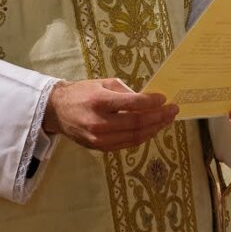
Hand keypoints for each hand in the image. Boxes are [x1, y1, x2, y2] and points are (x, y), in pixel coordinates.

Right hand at [43, 78, 178, 151]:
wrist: (57, 111)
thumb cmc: (81, 93)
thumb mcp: (102, 83)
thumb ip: (124, 91)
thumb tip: (147, 100)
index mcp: (99, 101)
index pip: (132, 104)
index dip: (151, 102)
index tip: (164, 98)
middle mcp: (100, 122)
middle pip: (137, 123)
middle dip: (159, 117)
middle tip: (173, 110)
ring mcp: (99, 139)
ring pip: (135, 137)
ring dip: (154, 128)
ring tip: (167, 120)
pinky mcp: (100, 148)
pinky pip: (127, 144)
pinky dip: (142, 137)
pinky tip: (152, 129)